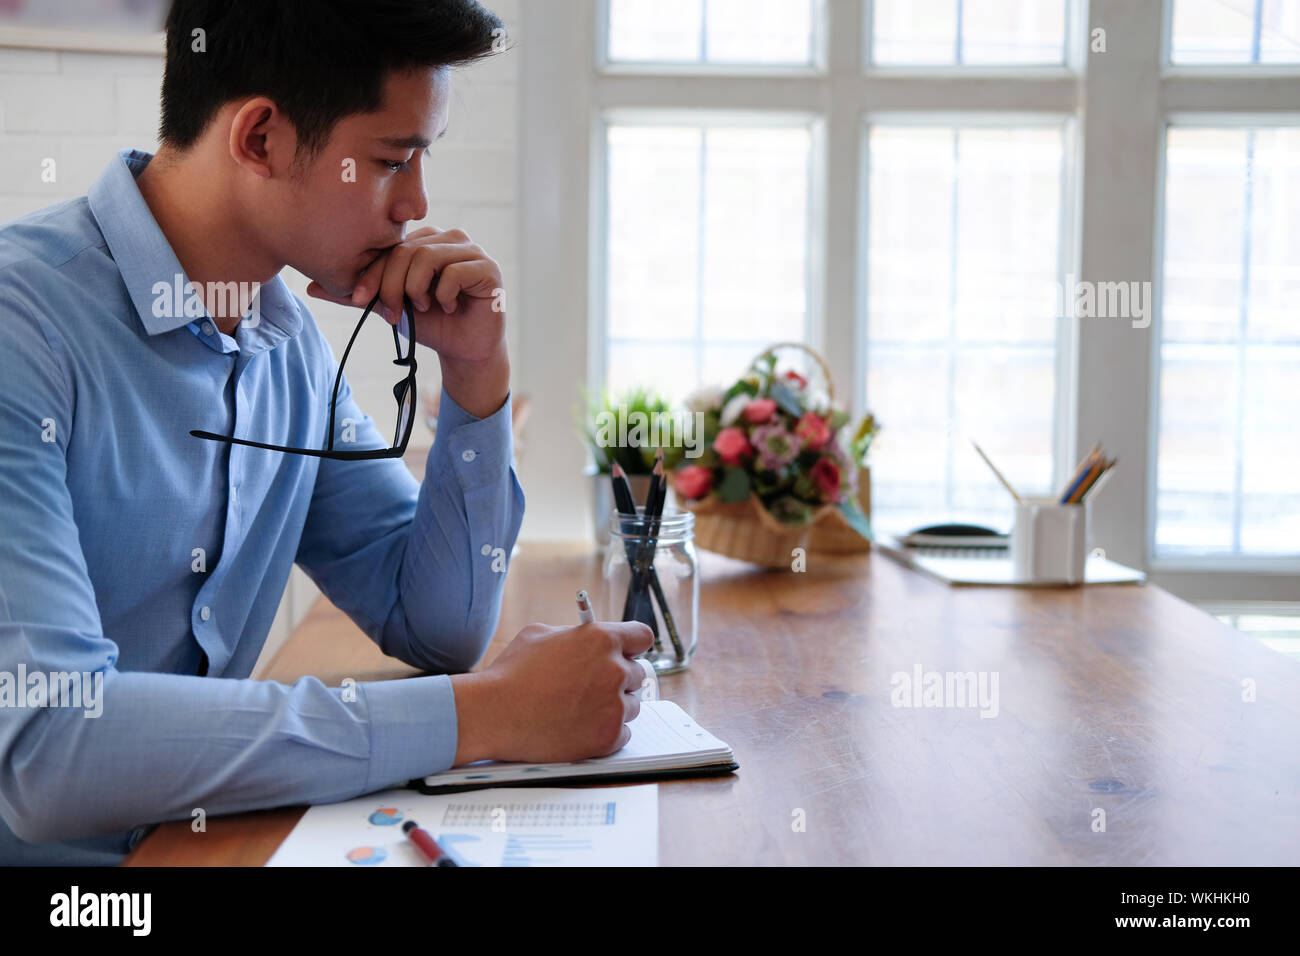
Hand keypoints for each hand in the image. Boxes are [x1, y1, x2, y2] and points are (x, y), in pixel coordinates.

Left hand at [307, 227, 510, 416]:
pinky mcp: (489, 269)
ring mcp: (472, 251)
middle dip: (391, 286)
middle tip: (394, 313)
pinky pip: (455, 272)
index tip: (359, 301)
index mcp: (426, 241)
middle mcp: (450, 238)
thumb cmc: (431, 325)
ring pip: (428, 257)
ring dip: (417, 290)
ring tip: (423, 307)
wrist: (465, 351)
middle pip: (407, 251)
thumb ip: (358, 294)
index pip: (391, 247)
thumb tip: (310, 286)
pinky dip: (444, 295)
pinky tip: (449, 307)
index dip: (371, 274)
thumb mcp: (389, 307)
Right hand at [450, 620, 653, 764]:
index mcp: (601, 639)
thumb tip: (586, 641)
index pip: (642, 636)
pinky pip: (623, 733)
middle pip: (637, 674)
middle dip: (618, 678)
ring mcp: (614, 706)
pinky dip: (606, 732)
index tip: (628, 652)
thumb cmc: (511, 673)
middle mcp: (614, 670)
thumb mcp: (540, 635)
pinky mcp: (608, 737)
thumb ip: (574, 636)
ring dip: (613, 706)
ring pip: (631, 705)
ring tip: (579, 709)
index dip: (633, 645)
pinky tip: (581, 727)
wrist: (494, 714)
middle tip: (593, 686)